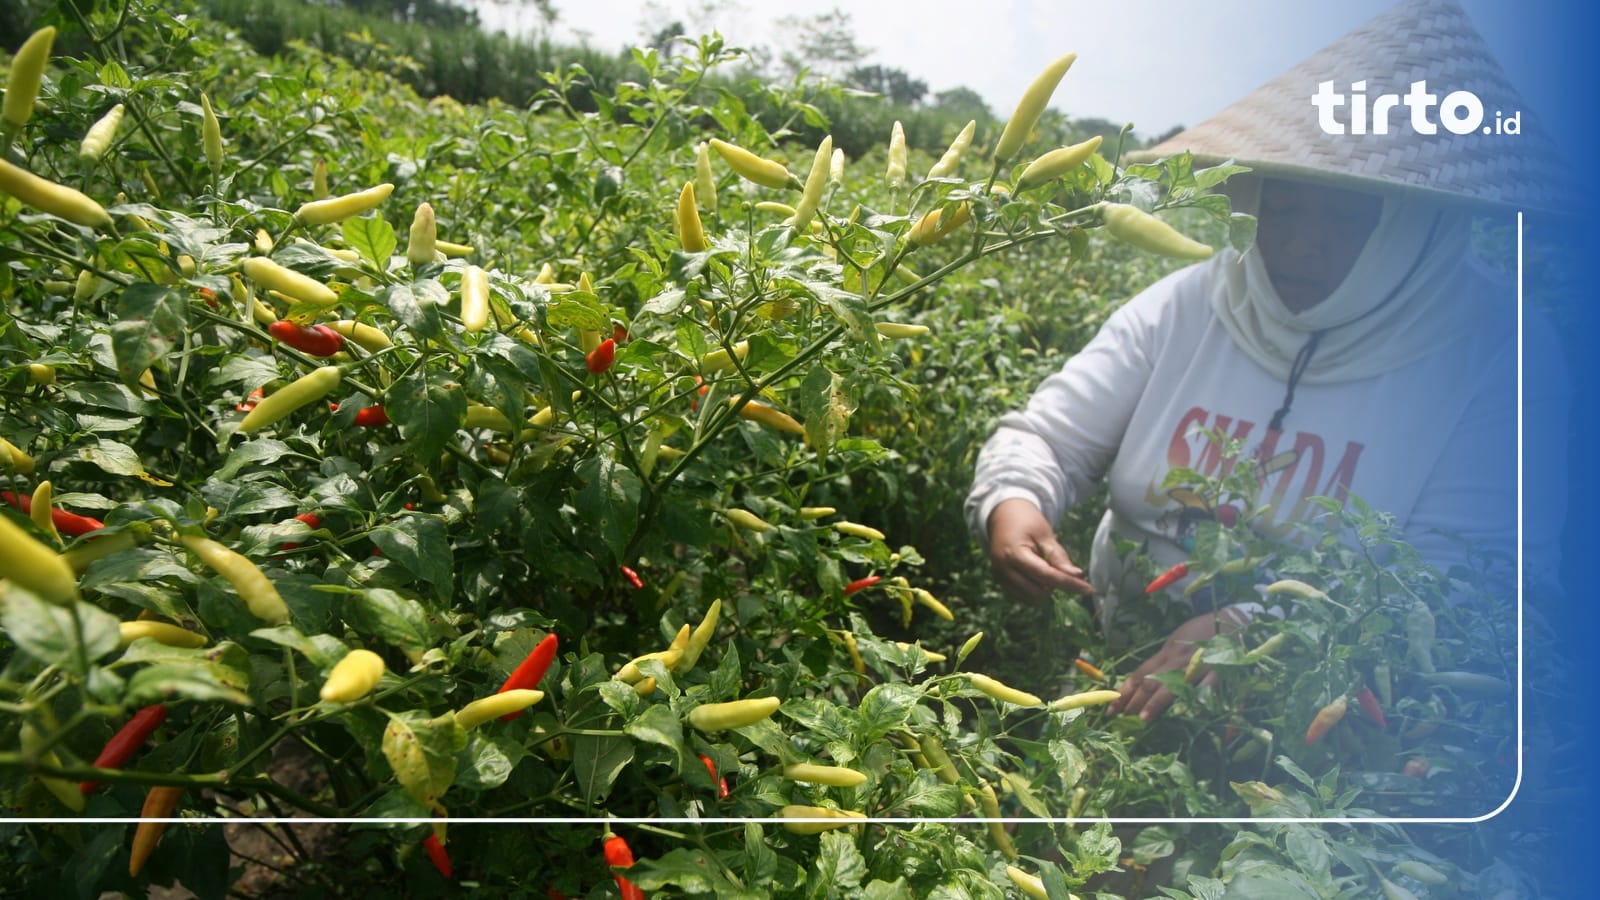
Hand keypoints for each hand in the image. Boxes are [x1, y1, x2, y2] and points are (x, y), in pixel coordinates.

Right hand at [985, 498, 1093, 601]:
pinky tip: (1035, 575)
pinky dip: (1034, 591)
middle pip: (1038, 592)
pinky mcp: (1000, 582)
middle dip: (1053, 585)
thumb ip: (1059, 557)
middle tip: (1057, 568)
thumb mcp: (1045, 535)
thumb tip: (1078, 576)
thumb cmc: (1027, 522)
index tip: (1089, 590)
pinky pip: (1022, 597)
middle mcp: (1003, 569)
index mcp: (1014, 554)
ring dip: (1043, 590)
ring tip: (1043, 569)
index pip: (1046, 575)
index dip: (1070, 584)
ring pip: (1030, 599)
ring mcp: (999, 577)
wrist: (1003, 516)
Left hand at [1109, 607, 1250, 721]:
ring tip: (1143, 718)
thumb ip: (1163, 660)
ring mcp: (1195, 666)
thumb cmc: (1199, 632)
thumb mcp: (1175, 642)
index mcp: (1166, 653)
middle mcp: (1176, 660)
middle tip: (1120, 716)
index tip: (1112, 705)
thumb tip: (1143, 677)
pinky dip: (1197, 696)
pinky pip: (1206, 685)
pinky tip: (1187, 710)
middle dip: (1134, 700)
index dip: (1125, 690)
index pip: (1139, 674)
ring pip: (1171, 685)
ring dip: (1156, 702)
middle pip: (1150, 682)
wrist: (1227, 620)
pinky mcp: (1216, 670)